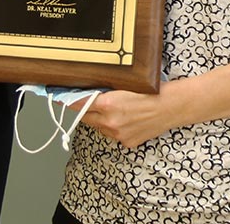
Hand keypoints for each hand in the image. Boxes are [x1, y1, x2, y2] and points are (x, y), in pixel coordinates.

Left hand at [71, 81, 189, 147]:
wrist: (171, 106)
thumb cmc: (151, 91)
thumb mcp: (124, 85)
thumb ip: (103, 91)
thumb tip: (87, 92)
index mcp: (107, 105)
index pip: (78, 104)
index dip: (67, 100)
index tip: (58, 97)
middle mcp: (110, 122)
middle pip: (85, 117)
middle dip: (85, 110)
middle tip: (86, 101)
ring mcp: (118, 135)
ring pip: (99, 127)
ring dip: (100, 119)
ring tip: (114, 109)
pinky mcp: (127, 142)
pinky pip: (113, 134)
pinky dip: (114, 127)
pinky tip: (125, 118)